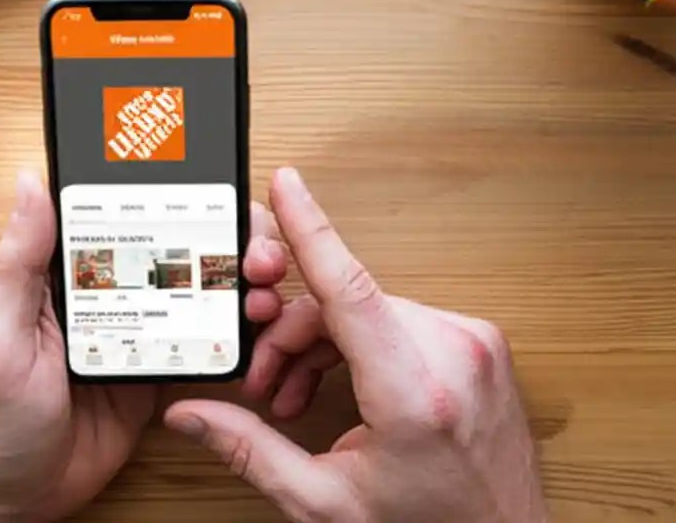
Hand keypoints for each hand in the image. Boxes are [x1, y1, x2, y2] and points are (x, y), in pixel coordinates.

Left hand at [0, 170, 288, 521]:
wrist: (13, 502)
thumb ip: (18, 265)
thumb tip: (30, 186)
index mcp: (65, 275)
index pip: (127, 216)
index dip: (177, 199)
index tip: (220, 193)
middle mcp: (106, 295)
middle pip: (176, 246)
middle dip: (227, 239)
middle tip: (256, 254)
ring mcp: (136, 333)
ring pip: (199, 290)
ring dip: (237, 284)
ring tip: (263, 293)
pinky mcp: (157, 373)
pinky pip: (203, 344)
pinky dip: (234, 336)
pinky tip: (258, 331)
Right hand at [165, 168, 547, 522]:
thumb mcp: (326, 501)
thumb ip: (250, 449)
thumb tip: (193, 414)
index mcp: (414, 392)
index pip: (350, 287)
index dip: (311, 228)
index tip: (287, 184)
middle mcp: (453, 355)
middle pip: (344, 304)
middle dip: (291, 338)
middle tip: (267, 388)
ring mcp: (476, 345)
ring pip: (370, 309)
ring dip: (323, 343)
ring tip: (298, 397)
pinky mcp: (482, 345)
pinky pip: (402, 320)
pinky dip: (363, 344)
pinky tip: (342, 387)